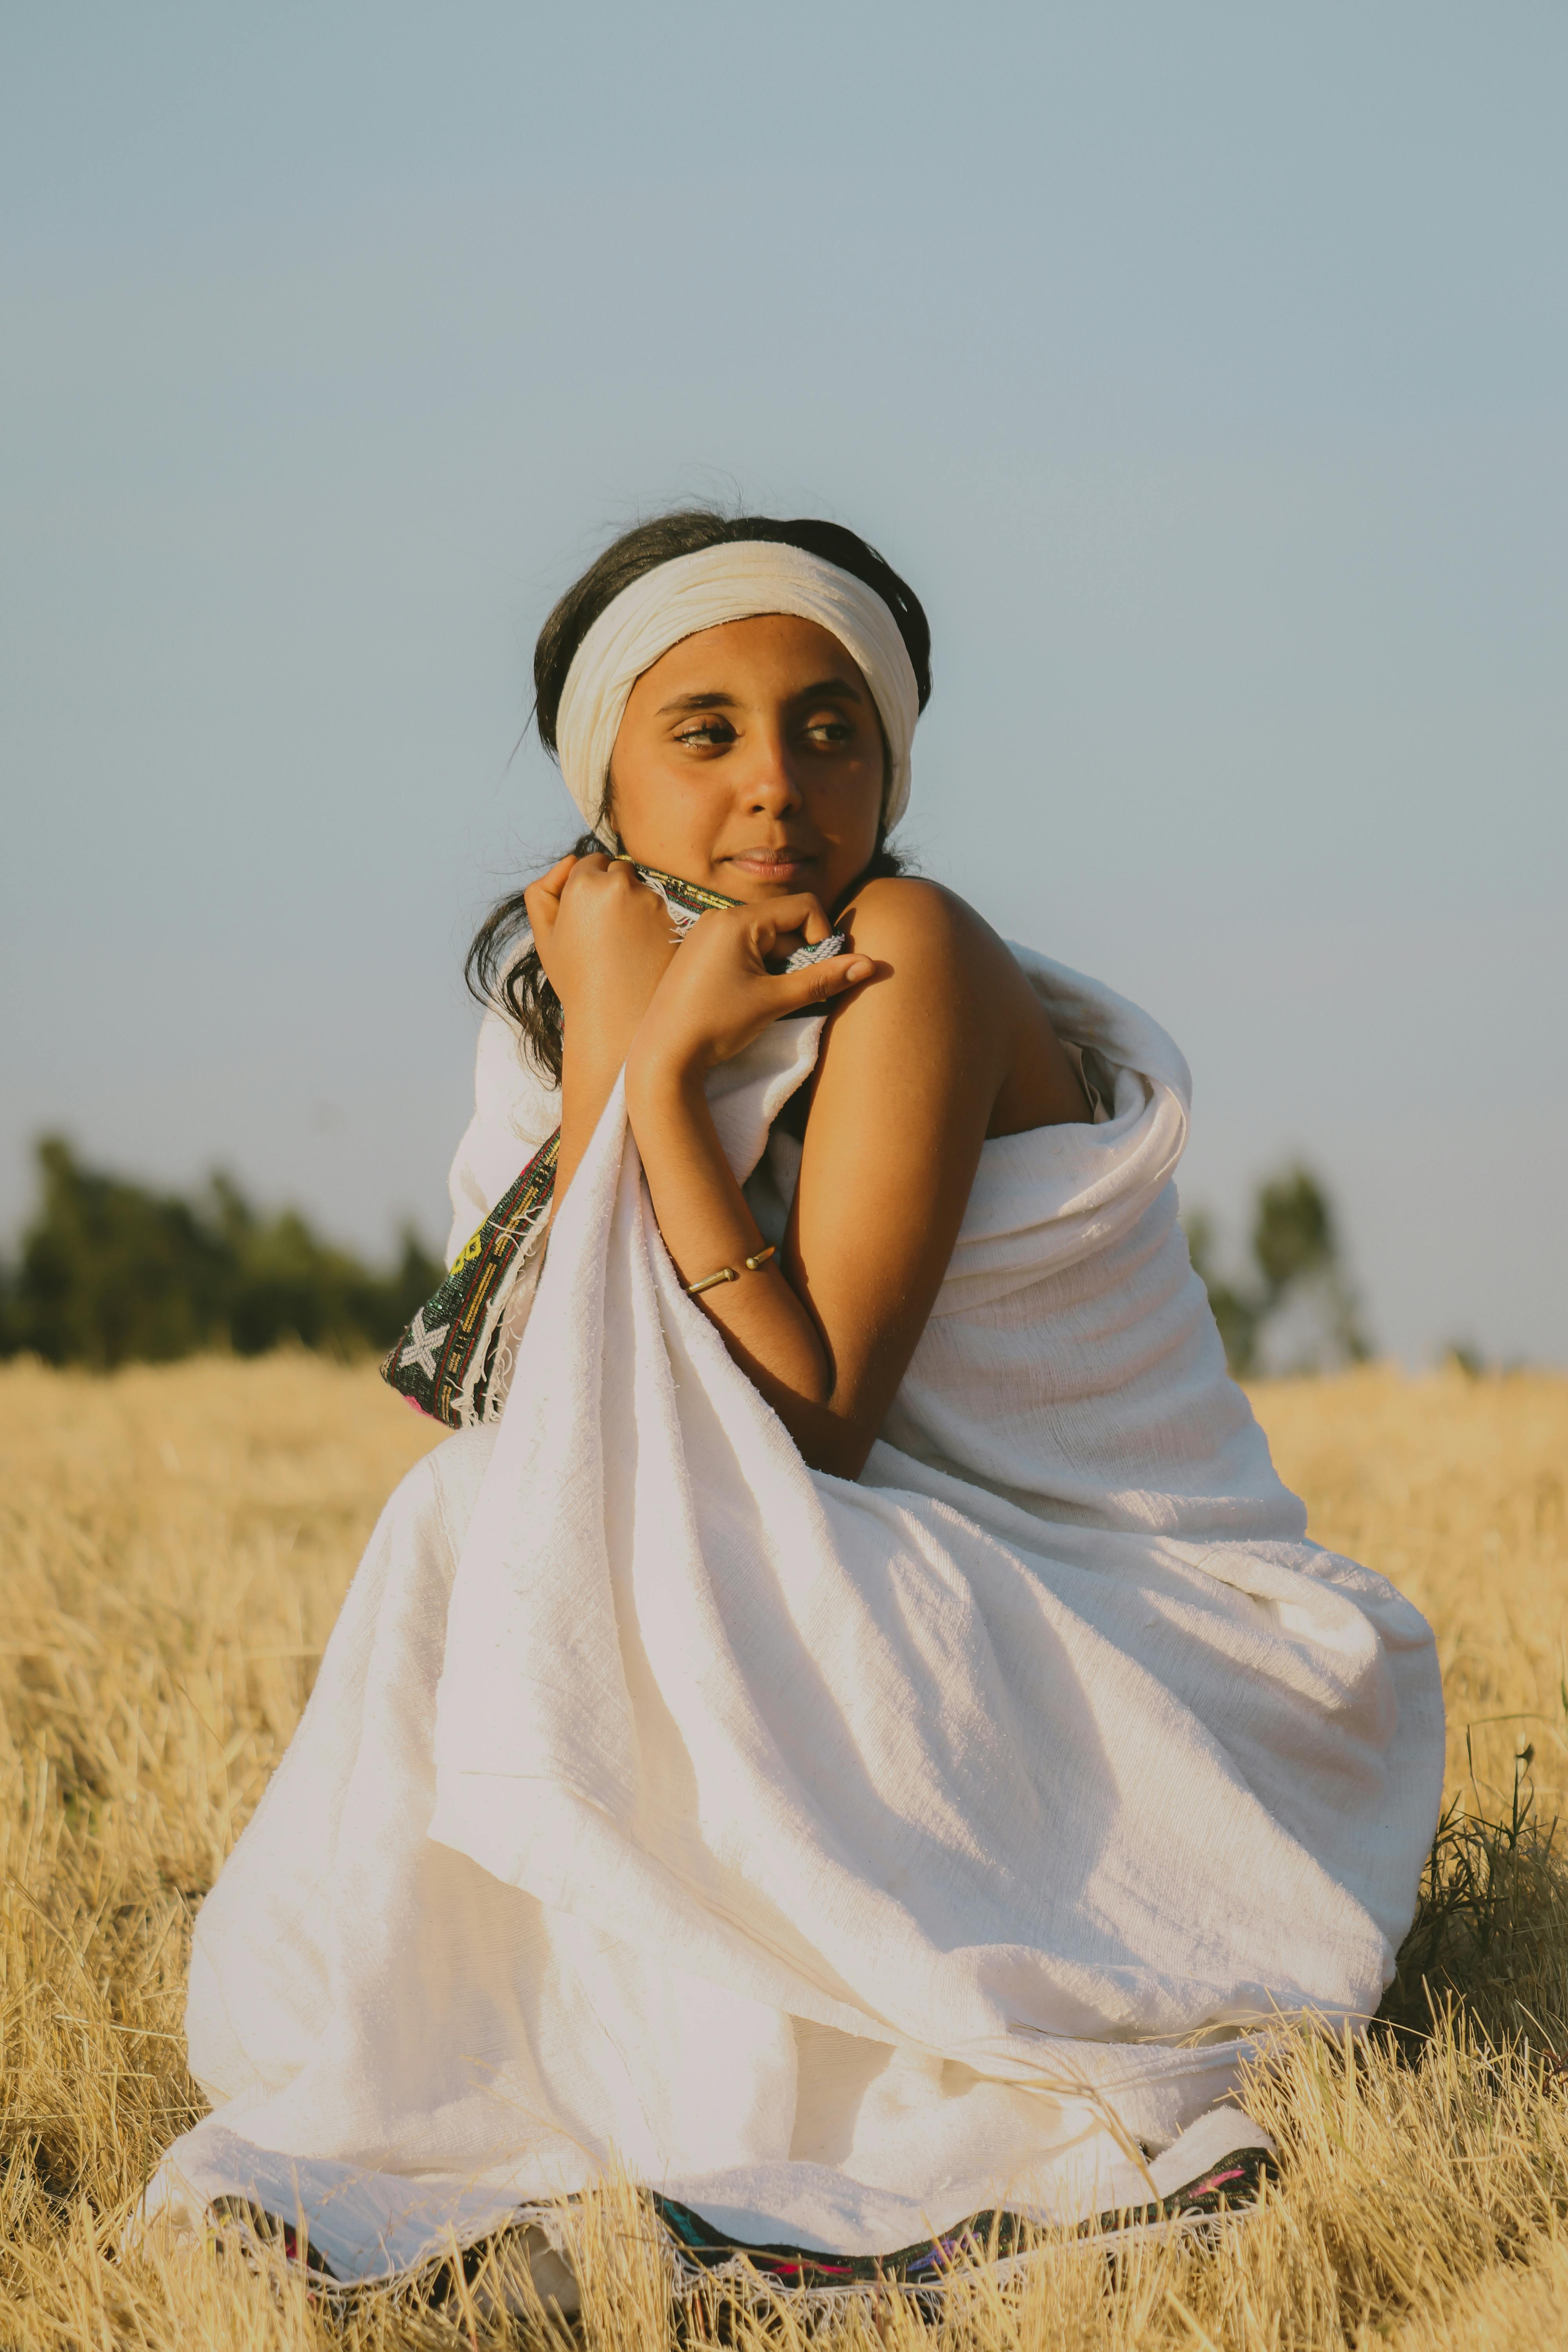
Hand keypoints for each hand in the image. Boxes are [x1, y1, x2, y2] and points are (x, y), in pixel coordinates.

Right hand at [524, 855, 682, 1074]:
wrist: (617, 1021)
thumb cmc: (576, 980)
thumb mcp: (544, 936)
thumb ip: (543, 890)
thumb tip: (569, 861)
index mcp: (585, 884)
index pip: (591, 862)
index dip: (587, 889)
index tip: (588, 917)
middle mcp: (622, 885)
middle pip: (619, 870)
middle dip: (613, 891)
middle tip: (607, 931)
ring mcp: (655, 902)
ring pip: (645, 889)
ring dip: (637, 906)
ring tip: (627, 946)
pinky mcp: (679, 920)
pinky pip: (666, 909)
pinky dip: (658, 924)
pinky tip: (646, 953)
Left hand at [627, 895, 875, 1087]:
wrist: (664, 1054)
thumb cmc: (717, 1025)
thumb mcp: (776, 1001)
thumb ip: (823, 980)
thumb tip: (870, 965)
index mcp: (738, 921)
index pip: (804, 907)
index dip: (822, 937)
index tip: (814, 972)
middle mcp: (720, 917)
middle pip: (785, 922)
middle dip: (799, 956)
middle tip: (787, 992)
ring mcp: (708, 933)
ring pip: (766, 937)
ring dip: (780, 965)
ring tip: (764, 998)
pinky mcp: (701, 951)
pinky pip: (745, 947)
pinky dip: (759, 968)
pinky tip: (746, 997)